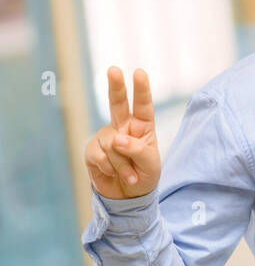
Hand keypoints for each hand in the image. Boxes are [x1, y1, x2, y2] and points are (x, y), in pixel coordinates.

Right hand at [83, 67, 160, 199]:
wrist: (128, 196)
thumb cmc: (145, 175)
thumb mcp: (150, 164)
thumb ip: (137, 149)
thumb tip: (116, 139)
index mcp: (142, 126)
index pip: (142, 105)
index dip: (141, 89)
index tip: (139, 72)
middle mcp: (123, 127)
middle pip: (117, 104)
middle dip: (115, 86)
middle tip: (113, 69)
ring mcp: (106, 137)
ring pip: (111, 143)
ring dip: (122, 164)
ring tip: (130, 175)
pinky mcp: (92, 150)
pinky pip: (99, 155)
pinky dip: (109, 168)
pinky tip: (114, 174)